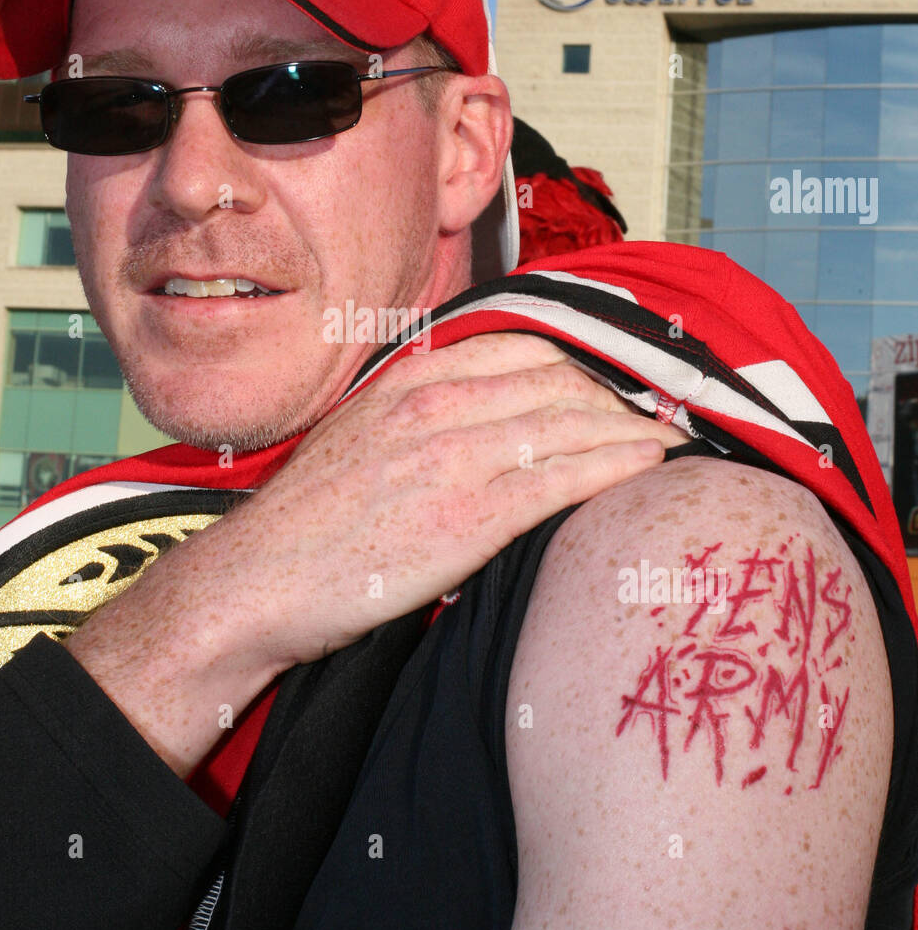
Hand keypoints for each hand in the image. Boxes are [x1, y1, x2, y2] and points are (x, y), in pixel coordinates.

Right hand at [67, 333, 686, 774]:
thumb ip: (418, 413)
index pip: (524, 350)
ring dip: (632, 428)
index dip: (581, 366)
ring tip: (671, 439)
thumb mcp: (359, 435)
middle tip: (659, 413)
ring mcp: (455, 457)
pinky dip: (616, 466)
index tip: (613, 384)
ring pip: (572, 424)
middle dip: (618, 396)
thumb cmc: (307, 520)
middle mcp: (438, 404)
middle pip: (560, 381)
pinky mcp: (468, 517)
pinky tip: (649, 466)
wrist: (258, 579)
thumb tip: (478, 417)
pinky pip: (563, 478)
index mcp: (411, 380)